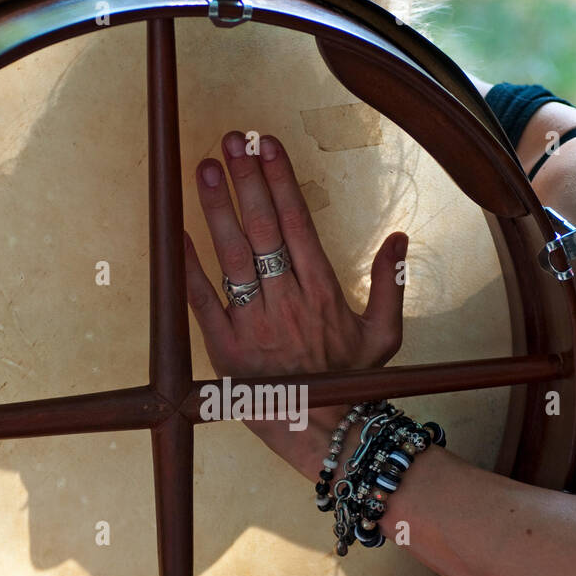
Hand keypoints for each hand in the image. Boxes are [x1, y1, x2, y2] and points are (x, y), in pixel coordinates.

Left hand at [183, 130, 408, 381]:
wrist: (326, 434)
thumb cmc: (354, 383)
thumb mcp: (385, 335)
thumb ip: (391, 284)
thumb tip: (399, 238)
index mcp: (323, 292)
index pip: (298, 223)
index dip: (280, 180)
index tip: (267, 145)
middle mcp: (288, 302)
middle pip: (263, 229)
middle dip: (247, 180)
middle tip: (231, 141)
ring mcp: (254, 326)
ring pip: (233, 257)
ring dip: (218, 210)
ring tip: (207, 169)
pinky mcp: (226, 351)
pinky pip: (202, 303)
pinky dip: (188, 268)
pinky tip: (177, 233)